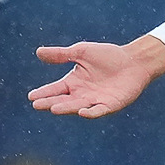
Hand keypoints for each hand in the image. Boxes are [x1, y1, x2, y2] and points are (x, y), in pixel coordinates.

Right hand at [30, 36, 164, 118]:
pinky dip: (91, 113)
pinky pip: (98, 110)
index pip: (55, 89)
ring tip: (54, 108)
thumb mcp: (81, 52)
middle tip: (37, 105)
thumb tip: (38, 52)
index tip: (31, 97)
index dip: (43, 93)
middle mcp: (82, 94)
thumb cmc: (107, 56)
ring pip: (77, 106)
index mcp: (73, 82)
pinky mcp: (110, 105)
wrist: (133, 61)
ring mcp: (95, 101)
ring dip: (66, 108)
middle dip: (50, 102)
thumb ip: (61, 54)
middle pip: (63, 100)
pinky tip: (82, 112)